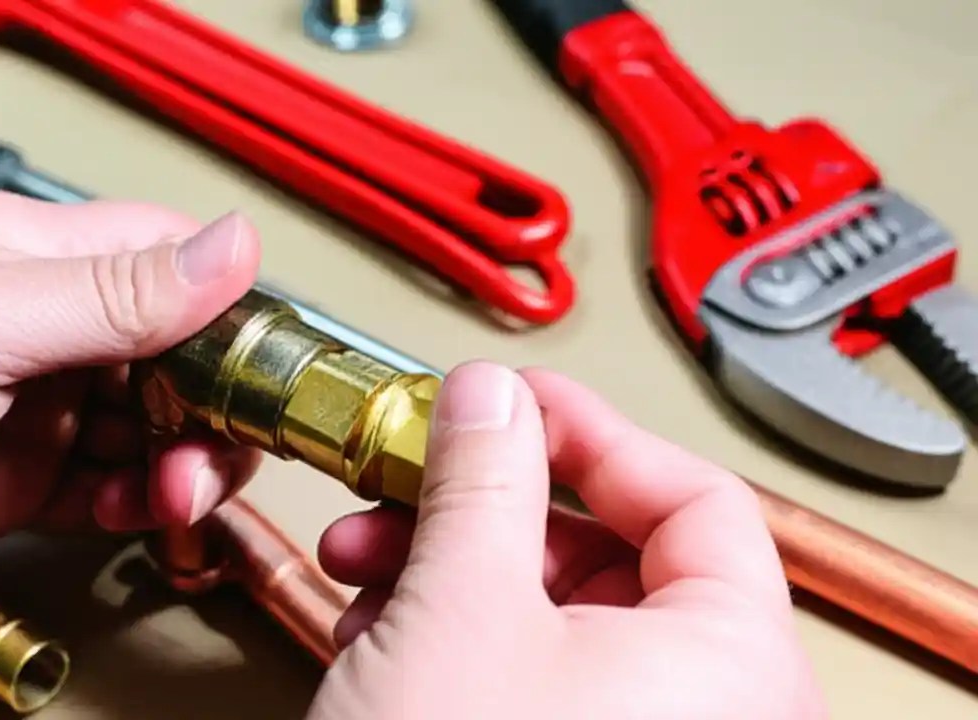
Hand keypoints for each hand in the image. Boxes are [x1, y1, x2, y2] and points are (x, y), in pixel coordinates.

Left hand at [0, 192, 262, 577]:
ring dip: (180, 468)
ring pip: (151, 435)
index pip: (181, 269)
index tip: (270, 376)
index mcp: (52, 260)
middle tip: (210, 456)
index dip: (237, 317)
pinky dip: (130, 509)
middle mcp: (52, 330)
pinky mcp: (12, 477)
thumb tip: (233, 245)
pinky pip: (102, 494)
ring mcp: (34, 406)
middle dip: (214, 414)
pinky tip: (131, 516)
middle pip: (182, 364)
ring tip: (168, 495)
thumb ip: (116, 294)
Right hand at [310, 362, 824, 718]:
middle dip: (486, 506)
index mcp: (730, 666)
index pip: (694, 497)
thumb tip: (490, 401)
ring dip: (448, 565)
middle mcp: (705, 712)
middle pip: (608, 553)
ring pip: (550, 611)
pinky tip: (378, 621)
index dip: (591, 431)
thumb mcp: (459, 609)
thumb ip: (483, 479)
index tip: (512, 400)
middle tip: (418, 472)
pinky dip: (450, 632)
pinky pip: (524, 671)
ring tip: (368, 554)